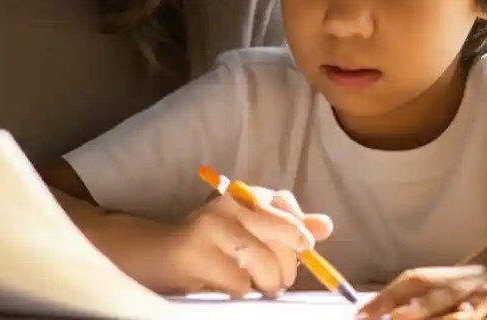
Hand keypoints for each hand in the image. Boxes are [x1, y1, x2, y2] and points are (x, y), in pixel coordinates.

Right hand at [159, 187, 332, 298]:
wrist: (160, 254)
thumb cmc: (213, 243)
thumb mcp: (251, 229)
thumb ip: (288, 227)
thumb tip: (326, 225)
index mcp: (246, 194)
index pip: (287, 205)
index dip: (299, 233)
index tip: (303, 249)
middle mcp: (231, 203)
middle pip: (285, 235)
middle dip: (288, 266)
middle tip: (280, 281)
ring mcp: (213, 226)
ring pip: (265, 261)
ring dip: (268, 283)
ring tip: (261, 287)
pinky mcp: (197, 252)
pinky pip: (240, 282)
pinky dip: (242, 291)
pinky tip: (231, 286)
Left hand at [357, 205, 486, 318]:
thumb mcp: (484, 282)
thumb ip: (457, 296)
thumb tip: (423, 312)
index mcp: (454, 276)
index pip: (410, 281)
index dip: (383, 296)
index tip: (358, 314)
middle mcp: (464, 275)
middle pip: (420, 284)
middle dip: (389, 302)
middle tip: (363, 319)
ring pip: (449, 294)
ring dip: (422, 308)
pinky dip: (473, 309)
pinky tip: (462, 319)